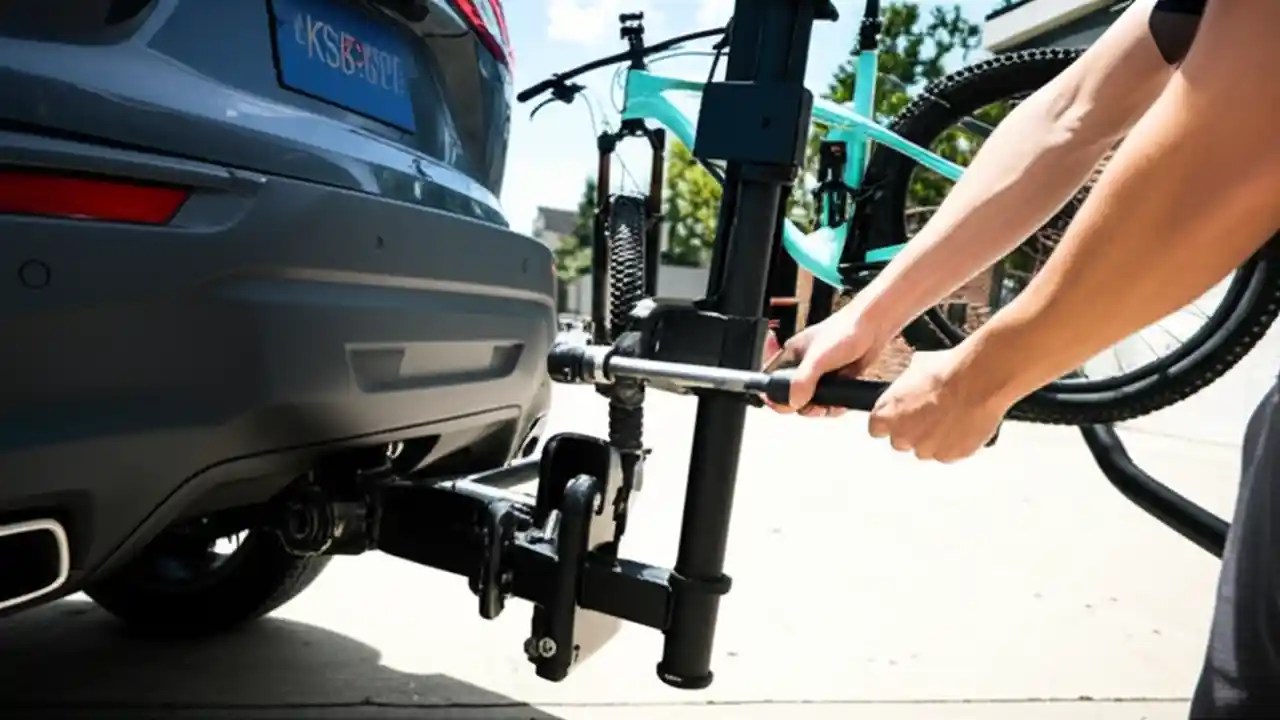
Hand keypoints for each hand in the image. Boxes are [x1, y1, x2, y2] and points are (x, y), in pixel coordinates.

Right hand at [761, 307, 886, 417]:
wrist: (873, 326)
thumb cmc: (844, 331)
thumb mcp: (818, 358)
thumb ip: (803, 380)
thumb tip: (793, 402)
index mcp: (791, 355)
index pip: (773, 381)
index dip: (776, 397)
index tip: (786, 406)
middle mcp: (803, 365)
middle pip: (793, 396)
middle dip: (804, 406)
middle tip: (814, 408)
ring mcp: (820, 373)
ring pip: (812, 400)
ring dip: (821, 408)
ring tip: (828, 407)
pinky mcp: (836, 379)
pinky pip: (830, 399)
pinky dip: (834, 405)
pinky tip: (840, 403)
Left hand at [868, 348, 1006, 462]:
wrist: (977, 380)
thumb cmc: (947, 371)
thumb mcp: (915, 368)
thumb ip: (907, 387)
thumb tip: (913, 383)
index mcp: (885, 415)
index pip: (877, 429)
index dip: (890, 421)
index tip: (899, 416)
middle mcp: (902, 437)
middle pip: (901, 442)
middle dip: (912, 431)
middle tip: (929, 415)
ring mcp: (927, 449)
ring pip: (926, 449)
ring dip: (934, 439)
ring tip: (951, 418)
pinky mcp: (951, 455)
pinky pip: (949, 453)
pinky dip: (955, 444)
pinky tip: (963, 425)